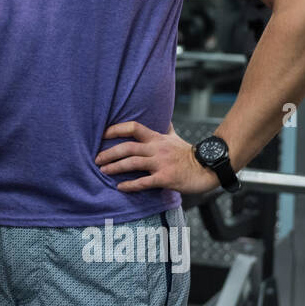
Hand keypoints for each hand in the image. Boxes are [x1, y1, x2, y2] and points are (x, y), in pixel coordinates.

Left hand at [96, 121, 218, 194]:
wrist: (207, 168)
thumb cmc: (188, 154)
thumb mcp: (175, 138)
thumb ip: (165, 129)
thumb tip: (163, 118)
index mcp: (157, 138)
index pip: (134, 127)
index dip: (117, 129)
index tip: (102, 134)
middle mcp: (157, 149)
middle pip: (128, 147)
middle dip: (110, 153)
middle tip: (96, 158)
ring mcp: (161, 163)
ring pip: (133, 163)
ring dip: (115, 167)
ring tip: (103, 170)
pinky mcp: (165, 178)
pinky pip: (144, 182)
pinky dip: (130, 185)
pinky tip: (120, 187)